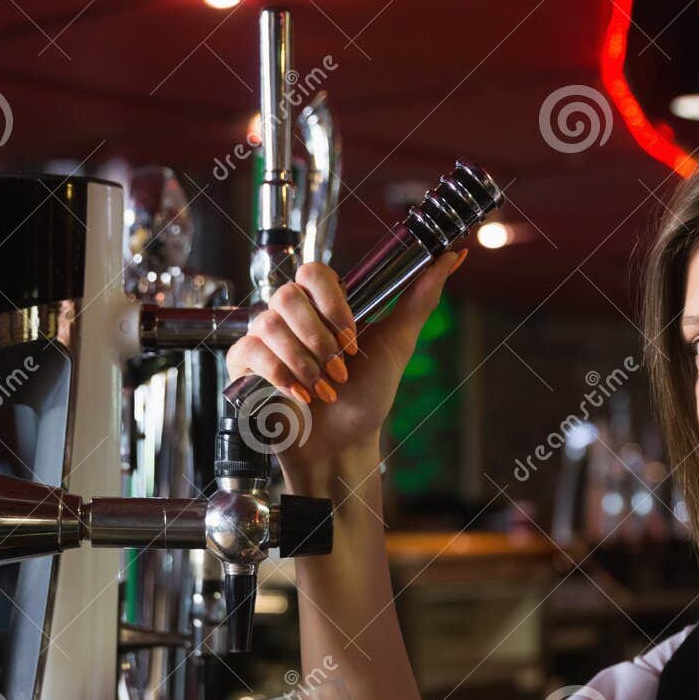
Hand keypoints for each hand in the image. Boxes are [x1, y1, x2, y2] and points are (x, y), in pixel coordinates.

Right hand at [224, 249, 468, 474]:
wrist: (344, 444)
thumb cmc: (368, 396)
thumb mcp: (398, 343)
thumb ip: (421, 296)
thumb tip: (453, 256)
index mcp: (324, 307)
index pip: (313, 272)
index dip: (332, 303)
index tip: (353, 338)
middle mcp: (292, 317)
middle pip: (287, 296)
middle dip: (319, 339)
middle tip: (340, 368)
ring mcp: (266, 339)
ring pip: (269, 325)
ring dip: (305, 363)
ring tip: (324, 388)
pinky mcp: (245, 365)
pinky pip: (250, 351)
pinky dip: (280, 377)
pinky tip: (299, 395)